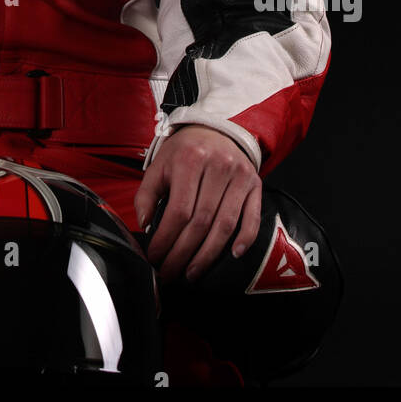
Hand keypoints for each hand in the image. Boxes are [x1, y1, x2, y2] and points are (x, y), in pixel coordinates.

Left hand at [132, 125, 261, 283]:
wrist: (217, 129)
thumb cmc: (184, 152)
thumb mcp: (160, 165)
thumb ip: (147, 194)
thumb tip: (145, 225)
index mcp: (190, 160)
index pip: (179, 210)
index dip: (166, 239)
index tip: (156, 258)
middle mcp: (217, 166)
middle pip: (201, 222)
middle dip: (183, 254)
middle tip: (171, 273)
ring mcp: (239, 175)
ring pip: (225, 224)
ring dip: (208, 255)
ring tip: (192, 272)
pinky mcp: (255, 183)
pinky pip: (252, 217)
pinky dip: (245, 238)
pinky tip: (232, 255)